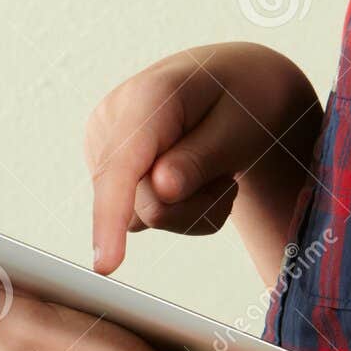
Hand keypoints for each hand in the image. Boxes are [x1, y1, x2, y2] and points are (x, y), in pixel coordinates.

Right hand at [84, 42, 320, 275]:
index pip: (123, 163)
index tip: (107, 264)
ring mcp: (104, 147)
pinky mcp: (108, 173)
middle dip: (193, 207)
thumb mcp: (243, 124)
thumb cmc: (246, 98)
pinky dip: (181, 211)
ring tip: (213, 167)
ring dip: (191, 209)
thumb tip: (162, 191)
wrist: (237, 85)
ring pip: (140, 218)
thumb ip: (202, 157)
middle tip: (228, 174)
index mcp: (148, 95)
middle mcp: (111, 120)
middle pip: (140, 204)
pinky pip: (141, 219)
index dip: (111, 215)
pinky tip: (195, 175)